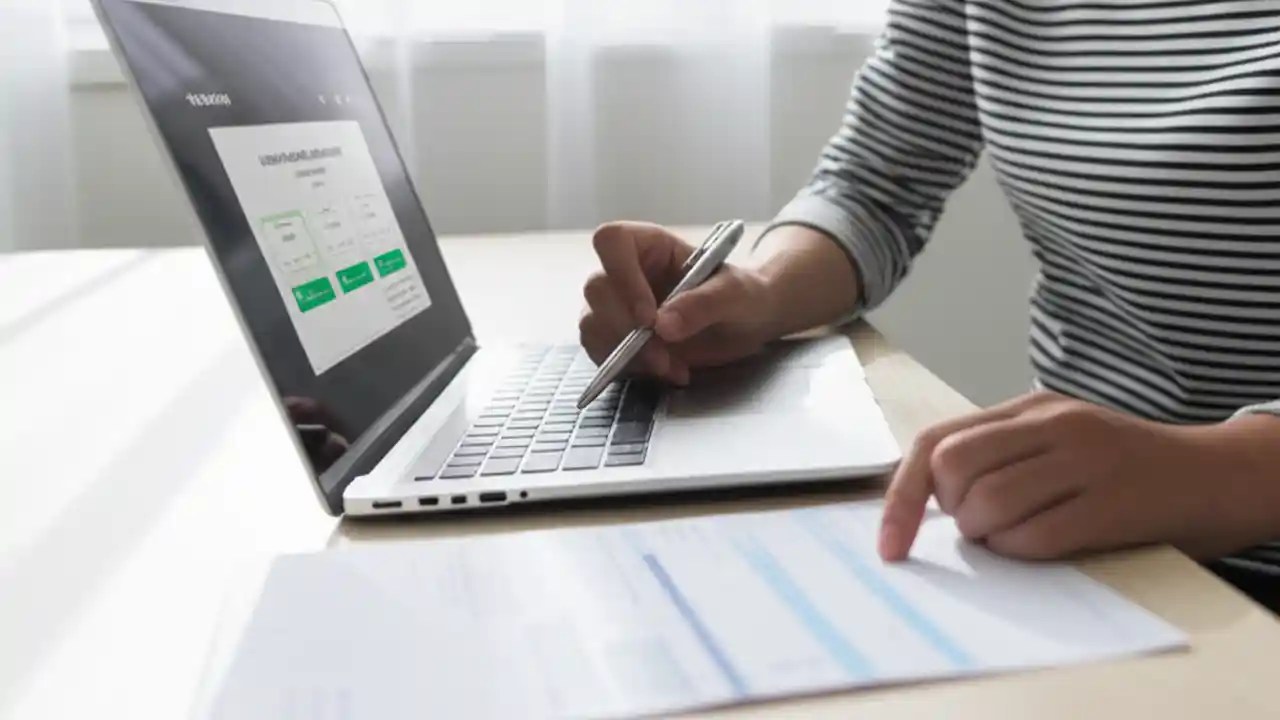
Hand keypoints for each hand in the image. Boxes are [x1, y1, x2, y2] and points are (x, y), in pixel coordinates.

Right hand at [579, 221, 779, 383]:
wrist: (750, 325)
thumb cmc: (745, 295)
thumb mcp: (736, 294)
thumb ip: (704, 304)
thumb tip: (663, 326)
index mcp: (651, 246)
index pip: (612, 241)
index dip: (622, 275)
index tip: (649, 316)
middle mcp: (627, 272)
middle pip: (596, 289)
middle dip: (625, 329)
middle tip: (664, 355)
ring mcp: (619, 306)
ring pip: (591, 324)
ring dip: (625, 353)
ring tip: (670, 368)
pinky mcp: (619, 339)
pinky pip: (600, 352)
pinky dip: (628, 369)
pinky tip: (666, 373)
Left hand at [877, 391, 1220, 560]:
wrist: (1211, 474)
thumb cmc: (1118, 466)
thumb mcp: (1053, 440)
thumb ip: (994, 455)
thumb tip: (921, 499)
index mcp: (1027, 409)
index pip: (935, 441)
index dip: (901, 496)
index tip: (890, 544)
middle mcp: (1051, 425)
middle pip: (952, 468)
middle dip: (952, 513)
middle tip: (980, 526)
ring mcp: (1083, 460)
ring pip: (987, 503)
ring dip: (986, 537)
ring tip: (1014, 536)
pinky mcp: (1111, 503)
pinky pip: (1035, 538)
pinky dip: (1021, 553)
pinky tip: (1040, 546)